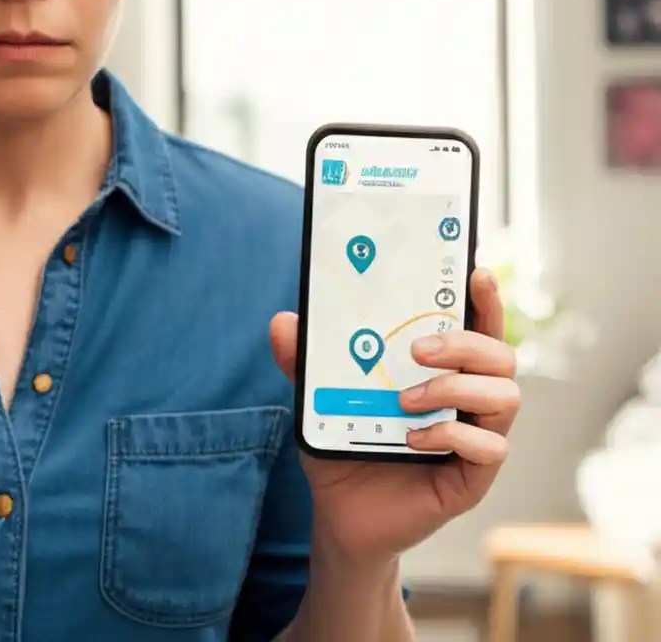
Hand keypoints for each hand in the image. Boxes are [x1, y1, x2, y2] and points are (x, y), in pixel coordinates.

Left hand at [270, 268, 519, 560]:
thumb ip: (302, 363)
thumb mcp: (318, 401)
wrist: (340, 516)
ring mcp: (476, 437)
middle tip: (416, 350)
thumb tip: (282, 321)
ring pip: (506, 397)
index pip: (479, 329)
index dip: (485, 300)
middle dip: (465, 344)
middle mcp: (469, 401)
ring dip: (456, 388)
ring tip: (405, 400)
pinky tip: (413, 439)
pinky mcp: (474, 477)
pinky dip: (451, 436)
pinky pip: (490, 447)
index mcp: (443, 372)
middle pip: (502, 357)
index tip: (475, 273)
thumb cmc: (344, 447)